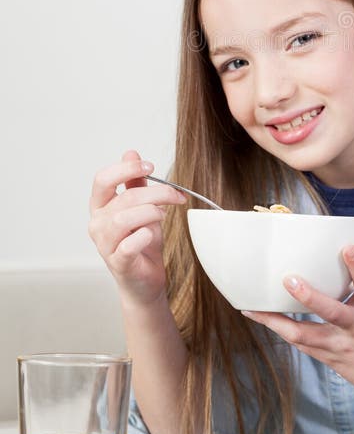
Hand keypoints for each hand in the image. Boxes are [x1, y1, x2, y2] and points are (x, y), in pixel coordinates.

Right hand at [88, 150, 185, 307]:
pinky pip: (129, 244)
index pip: (102, 179)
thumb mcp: (142, 207)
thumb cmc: (142, 243)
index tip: (150, 166)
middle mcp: (97, 224)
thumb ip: (135, 183)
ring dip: (151, 213)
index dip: (125, 169)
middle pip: (124, 198)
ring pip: (125, 218)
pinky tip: (152, 234)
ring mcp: (105, 245)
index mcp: (100, 206)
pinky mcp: (118, 263)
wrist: (146, 281)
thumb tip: (130, 153)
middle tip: (176, 195)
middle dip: (156, 192)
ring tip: (164, 216)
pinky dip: (144, 236)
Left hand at [244, 245, 353, 407]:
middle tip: (290, 280)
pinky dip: (279, 328)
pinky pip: (300, 342)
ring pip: (305, 335)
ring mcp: (340, 345)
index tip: (347, 248)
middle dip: (310, 297)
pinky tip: (259, 315)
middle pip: (333, 313)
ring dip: (277, 321)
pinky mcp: (327, 358)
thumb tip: (343, 256)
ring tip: (253, 307)